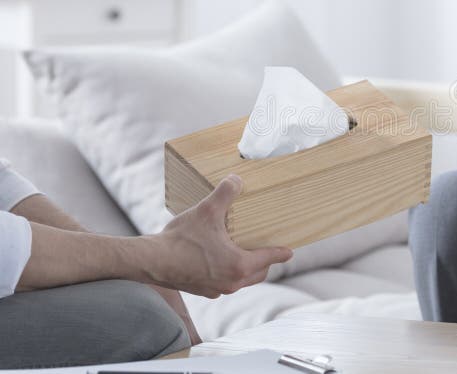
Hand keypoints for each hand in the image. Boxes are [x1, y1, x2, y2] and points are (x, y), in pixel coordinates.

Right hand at [146, 174, 292, 298]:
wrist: (151, 261)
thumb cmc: (181, 239)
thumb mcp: (207, 210)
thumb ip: (225, 192)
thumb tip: (237, 179)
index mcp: (239, 265)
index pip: (269, 258)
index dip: (281, 253)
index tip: (290, 251)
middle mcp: (232, 282)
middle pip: (259, 273)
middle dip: (266, 262)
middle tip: (268, 250)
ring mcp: (217, 289)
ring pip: (242, 281)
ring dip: (247, 269)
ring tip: (246, 254)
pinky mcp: (204, 291)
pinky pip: (225, 284)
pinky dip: (230, 274)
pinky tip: (221, 261)